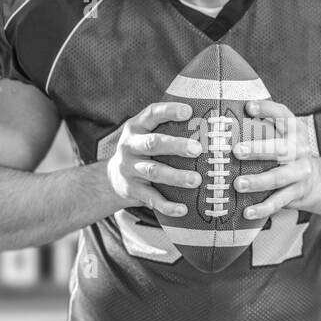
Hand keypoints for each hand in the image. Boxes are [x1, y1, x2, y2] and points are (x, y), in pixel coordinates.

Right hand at [107, 102, 203, 216]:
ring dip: (176, 176)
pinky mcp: (132, 190)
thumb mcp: (146, 133)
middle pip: (153, 144)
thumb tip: (208, 117)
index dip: (169, 111)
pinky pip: (151, 199)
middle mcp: (130, 146)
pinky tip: (183, 209)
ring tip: (196, 180)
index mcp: (136, 127)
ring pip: (154, 172)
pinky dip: (167, 206)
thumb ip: (167, 125)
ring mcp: (129, 169)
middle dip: (175, 146)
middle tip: (198, 149)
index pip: (151, 114)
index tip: (189, 111)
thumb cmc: (142, 150)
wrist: (112, 178)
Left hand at [232, 101, 318, 219]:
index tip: (248, 107)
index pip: (284, 116)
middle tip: (236, 150)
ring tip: (238, 184)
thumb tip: (228, 117)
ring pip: (278, 177)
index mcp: (295, 131)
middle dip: (258, 149)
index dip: (268, 109)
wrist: (318, 180)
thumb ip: (264, 127)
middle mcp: (299, 151)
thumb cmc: (288, 153)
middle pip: (280, 148)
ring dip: (257, 181)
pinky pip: (278, 202)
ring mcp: (299, 173)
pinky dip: (262, 208)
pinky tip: (247, 212)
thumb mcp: (284, 136)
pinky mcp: (296, 193)